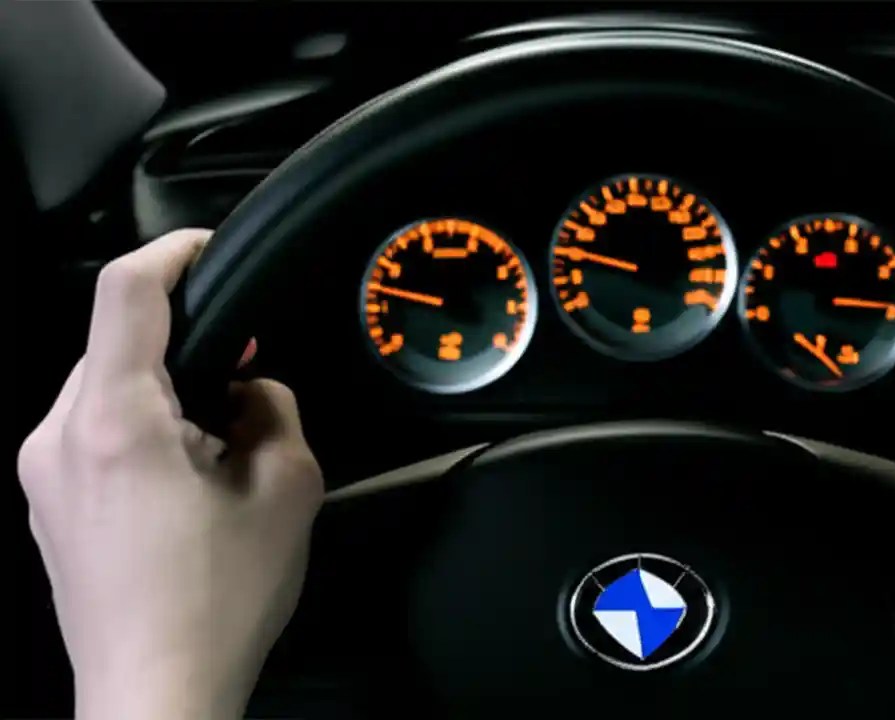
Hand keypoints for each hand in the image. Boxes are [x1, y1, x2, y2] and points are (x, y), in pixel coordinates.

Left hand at [17, 229, 323, 719]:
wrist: (156, 692)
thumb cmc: (213, 606)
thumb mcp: (288, 491)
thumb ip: (275, 411)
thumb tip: (254, 388)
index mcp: (116, 422)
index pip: (126, 291)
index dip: (172, 251)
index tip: (207, 249)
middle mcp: (60, 438)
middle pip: (116, 342)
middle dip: (186, 347)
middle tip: (246, 379)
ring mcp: (43, 473)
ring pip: (105, 389)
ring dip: (165, 395)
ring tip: (222, 453)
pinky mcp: (46, 504)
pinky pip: (92, 433)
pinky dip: (142, 431)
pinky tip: (188, 483)